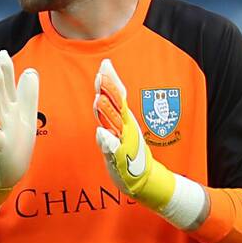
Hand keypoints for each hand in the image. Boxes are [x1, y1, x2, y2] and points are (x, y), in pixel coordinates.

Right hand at [0, 50, 38, 205]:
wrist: (9, 171)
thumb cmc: (15, 141)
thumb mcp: (24, 115)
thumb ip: (27, 93)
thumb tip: (31, 71)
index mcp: (10, 109)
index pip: (7, 86)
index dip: (6, 71)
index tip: (3, 53)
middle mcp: (2, 118)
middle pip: (0, 95)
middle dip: (0, 79)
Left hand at [93, 58, 174, 211]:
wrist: (143, 177)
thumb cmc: (128, 150)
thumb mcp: (120, 125)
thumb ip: (111, 106)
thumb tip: (103, 83)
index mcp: (124, 118)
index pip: (118, 95)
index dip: (111, 80)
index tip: (105, 65)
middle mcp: (125, 127)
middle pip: (117, 105)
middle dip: (109, 89)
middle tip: (101, 74)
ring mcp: (124, 141)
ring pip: (114, 124)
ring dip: (107, 112)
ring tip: (98, 100)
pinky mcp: (120, 158)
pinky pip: (113, 149)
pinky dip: (107, 141)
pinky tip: (101, 134)